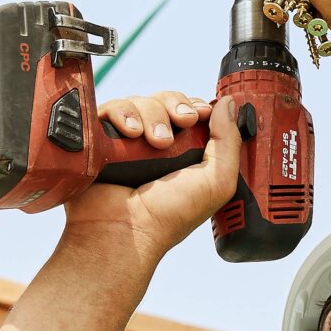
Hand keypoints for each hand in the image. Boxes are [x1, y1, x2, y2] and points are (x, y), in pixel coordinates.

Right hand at [61, 97, 238, 264]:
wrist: (123, 231)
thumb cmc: (170, 216)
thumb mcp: (216, 182)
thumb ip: (228, 142)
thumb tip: (229, 103)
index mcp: (184, 152)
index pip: (190, 109)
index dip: (194, 106)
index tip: (198, 115)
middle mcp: (155, 142)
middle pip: (166, 99)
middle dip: (175, 107)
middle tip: (180, 124)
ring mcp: (127, 140)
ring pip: (140, 101)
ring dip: (151, 116)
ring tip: (155, 142)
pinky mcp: (101, 137)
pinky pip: (112, 107)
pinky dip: (122, 115)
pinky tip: (130, 134)